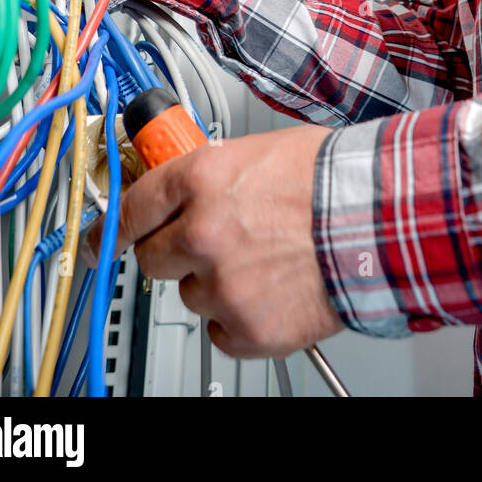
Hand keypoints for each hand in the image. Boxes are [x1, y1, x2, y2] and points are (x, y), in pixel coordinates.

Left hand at [81, 124, 344, 357]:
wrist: (382, 220)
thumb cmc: (332, 179)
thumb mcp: (260, 150)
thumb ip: (212, 171)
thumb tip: (184, 183)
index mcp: (201, 179)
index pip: (132, 206)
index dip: (110, 226)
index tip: (100, 241)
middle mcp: (203, 233)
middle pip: (151, 258)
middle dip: (174, 252)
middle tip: (210, 243)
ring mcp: (223, 286)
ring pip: (190, 294)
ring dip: (215, 282)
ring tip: (264, 260)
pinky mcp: (247, 328)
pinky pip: (220, 331)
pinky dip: (240, 318)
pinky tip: (272, 290)